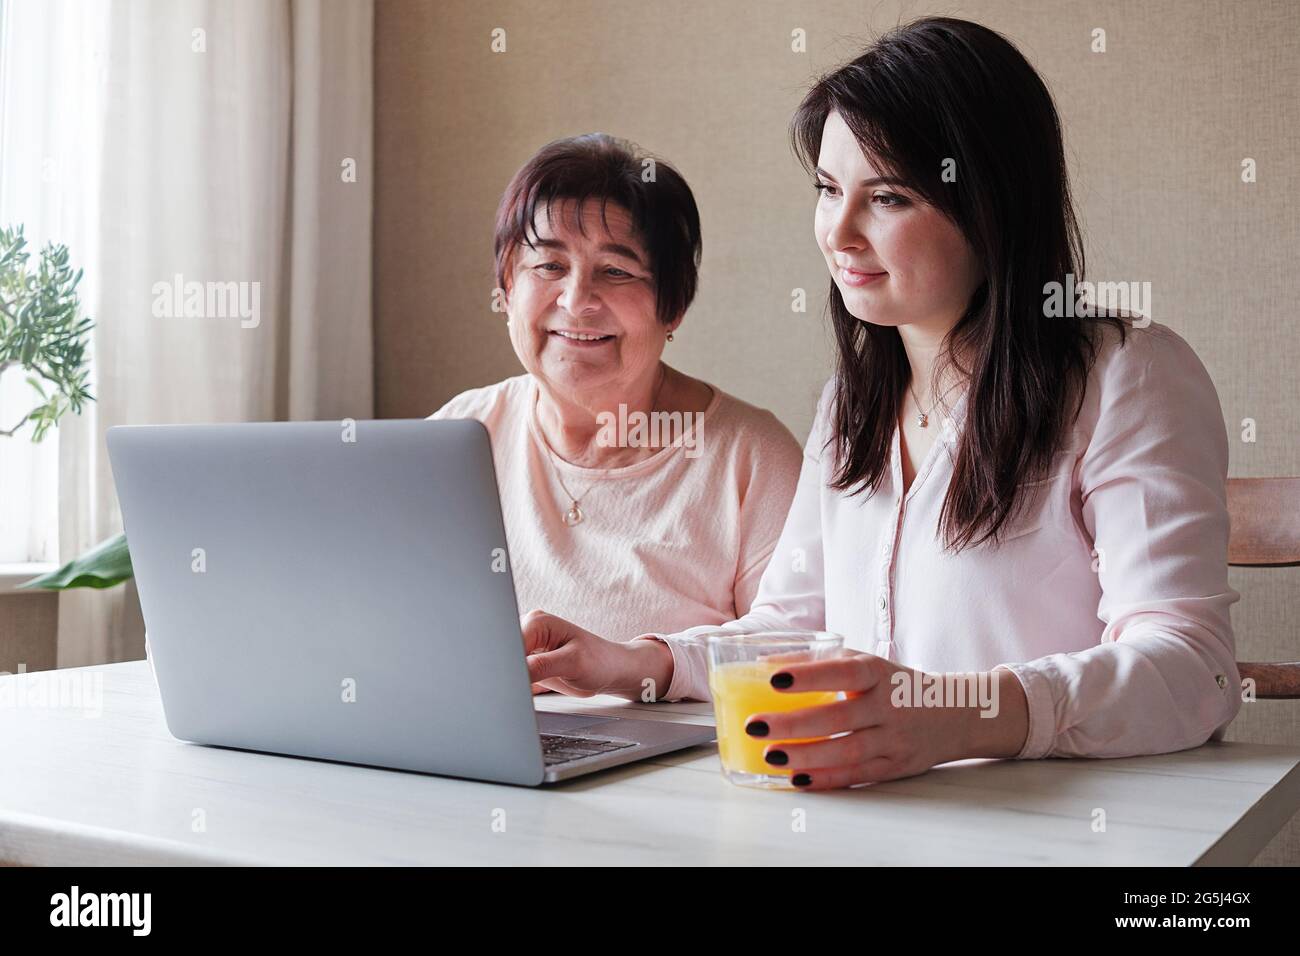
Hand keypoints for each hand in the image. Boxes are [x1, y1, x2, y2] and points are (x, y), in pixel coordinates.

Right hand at [520, 609, 674, 700]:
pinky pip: (513, 675)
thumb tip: (514, 673)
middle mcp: (529, 630)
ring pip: (506, 666)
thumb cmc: (600, 661)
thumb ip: (541, 666)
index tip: (516, 680)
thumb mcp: (571, 664)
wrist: (611, 671)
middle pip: (504, 654)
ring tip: (540, 683)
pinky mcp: (528, 662)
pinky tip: (537, 686)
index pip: (509, 643)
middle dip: (508, 673)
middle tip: (530, 686)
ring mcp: (527, 647)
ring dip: (513, 679)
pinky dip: (519, 685)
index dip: (508, 664)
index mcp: (538, 622)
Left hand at [743, 652, 1028, 788]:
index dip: (809, 675)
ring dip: (806, 756)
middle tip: (756, 724)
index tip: (773, 678)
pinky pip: (858, 775)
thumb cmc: (892, 684)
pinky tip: (798, 778)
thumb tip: (763, 664)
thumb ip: (818, 661)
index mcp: (878, 673)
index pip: (843, 672)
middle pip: (840, 717)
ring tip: (771, 755)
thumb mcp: (864, 663)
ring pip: (847, 751)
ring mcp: (894, 739)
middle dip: (794, 723)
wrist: (953, 714)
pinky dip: (827, 779)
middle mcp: (889, 706)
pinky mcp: (895, 766)